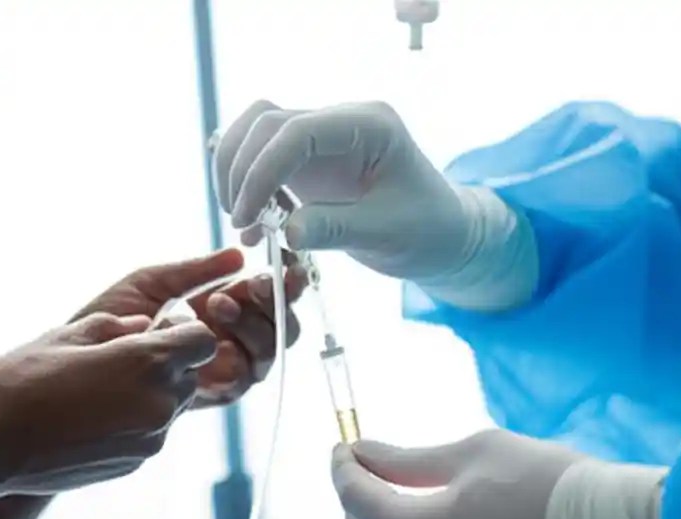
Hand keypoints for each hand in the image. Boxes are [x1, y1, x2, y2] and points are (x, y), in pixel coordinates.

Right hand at [0, 312, 217, 494]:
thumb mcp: (67, 336)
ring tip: (99, 391)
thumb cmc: (23, 380)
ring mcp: (150, 439)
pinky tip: (90, 419)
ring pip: (171, 408)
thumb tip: (145, 325)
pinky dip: (133, 423)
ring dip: (149, 395)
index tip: (154, 331)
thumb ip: (115, 326)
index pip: (204, 340)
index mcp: (149, 362)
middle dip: (167, 365)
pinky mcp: (134, 464)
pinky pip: (149, 435)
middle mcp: (160, 402)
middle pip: (190, 376)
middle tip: (120, 361)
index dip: (183, 333)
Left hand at [75, 248, 306, 407]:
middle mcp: (230, 345)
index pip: (267, 302)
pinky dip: (235, 354)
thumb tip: (237, 254)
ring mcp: (223, 372)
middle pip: (278, 330)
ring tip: (220, 303)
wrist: (78, 357)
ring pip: (266, 353)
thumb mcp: (152, 283)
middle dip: (273, 304)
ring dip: (254, 325)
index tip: (282, 266)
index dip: (282, 285)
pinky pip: (241, 379)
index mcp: (222, 315)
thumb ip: (195, 271)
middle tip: (254, 285)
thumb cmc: (110, 321)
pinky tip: (215, 332)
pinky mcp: (209, 396)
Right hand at [214, 100, 536, 310]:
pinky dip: (248, 186)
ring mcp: (323, 138)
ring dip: (237, 170)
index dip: (262, 170)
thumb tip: (286, 230)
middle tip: (239, 219)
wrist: (443, 235)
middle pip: (267, 122)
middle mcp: (341, 121)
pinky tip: (251, 227)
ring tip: (240, 220)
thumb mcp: (387, 233)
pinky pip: (264, 158)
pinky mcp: (310, 160)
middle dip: (242, 168)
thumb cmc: (427, 229)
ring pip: (258, 131)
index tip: (246, 214)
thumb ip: (336, 229)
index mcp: (369, 125)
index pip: (297, 131)